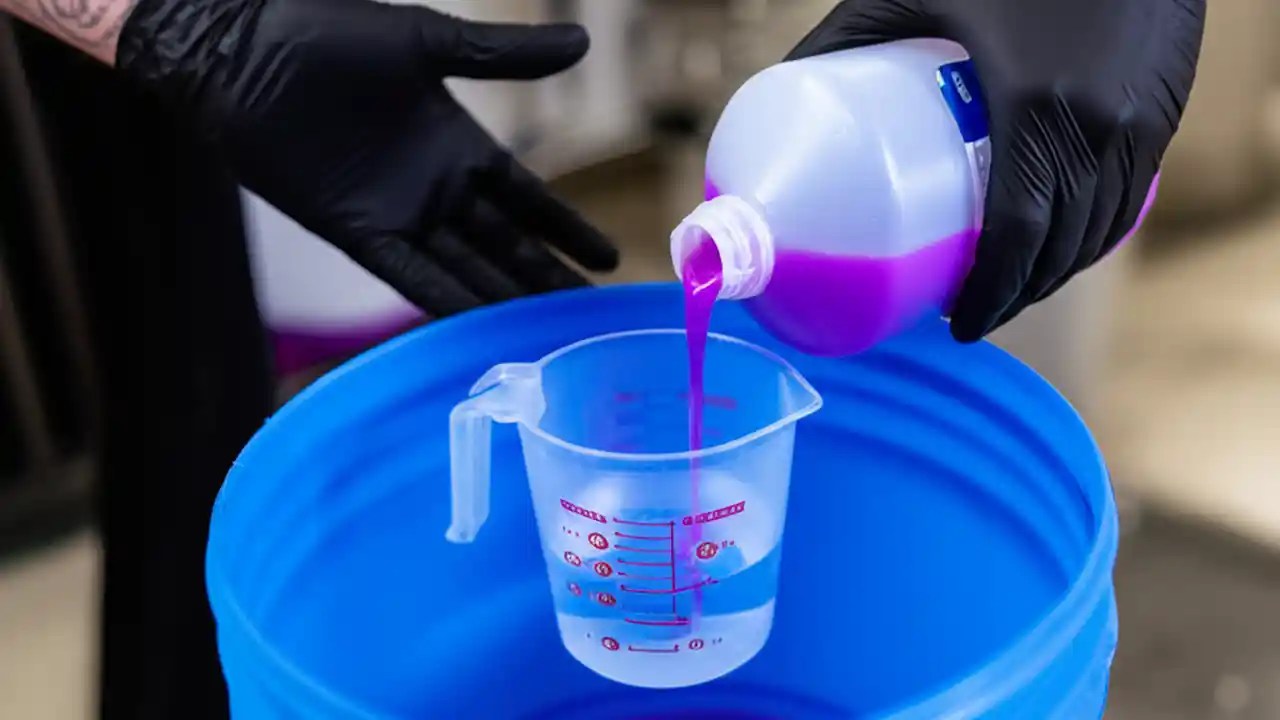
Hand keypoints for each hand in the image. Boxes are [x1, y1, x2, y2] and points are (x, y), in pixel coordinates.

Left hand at [116, 0, 617, 316]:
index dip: (568, 230)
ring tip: (550, 336)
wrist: (246, 49)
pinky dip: (445, 301)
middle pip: (505, 247)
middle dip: (546, 281)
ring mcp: (399, 216)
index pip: (529, 200)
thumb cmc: (332, 31)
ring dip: (504, 302)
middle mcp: (437, 190)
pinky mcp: (355, 232)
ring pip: (465, 270)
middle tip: (589, 320)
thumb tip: (583, 43)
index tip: (610, 261)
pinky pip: (409, 276)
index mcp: (461, 145)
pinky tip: (481, 327)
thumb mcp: (428, 41)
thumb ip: (503, 55)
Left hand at [789, 0, 1204, 340]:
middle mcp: (1098, 126)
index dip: (991, 293)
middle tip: (973, 315)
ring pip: (1102, 231)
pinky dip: (1098, 236)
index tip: (959, 323)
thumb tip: (782, 86)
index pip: (1019, 233)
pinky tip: (1065, 248)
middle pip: (1060, 247)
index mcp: (1035, 106)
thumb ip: (846, 39)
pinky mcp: (1164, 111)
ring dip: (1058, 275)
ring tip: (1010, 291)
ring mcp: (1140, 122)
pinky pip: (1132, 198)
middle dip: (1018, 296)